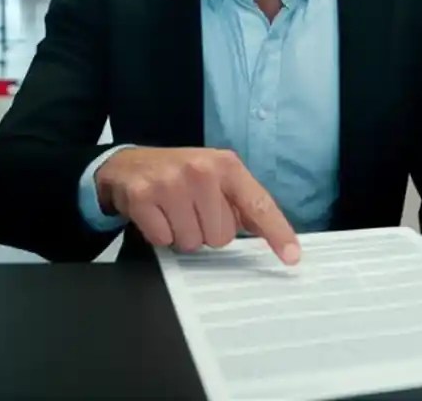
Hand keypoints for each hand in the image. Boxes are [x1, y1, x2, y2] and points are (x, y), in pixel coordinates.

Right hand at [96, 147, 300, 264]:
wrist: (128, 165)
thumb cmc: (180, 176)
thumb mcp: (216, 178)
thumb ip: (244, 205)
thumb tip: (276, 237)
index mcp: (226, 165)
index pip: (258, 205)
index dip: (277, 233)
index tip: (292, 257)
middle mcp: (201, 171)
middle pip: (222, 236)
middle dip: (207, 231)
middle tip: (192, 211)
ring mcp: (170, 183)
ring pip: (193, 242)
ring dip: (184, 235)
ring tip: (174, 212)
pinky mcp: (143, 196)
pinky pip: (164, 240)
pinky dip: (160, 235)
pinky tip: (157, 215)